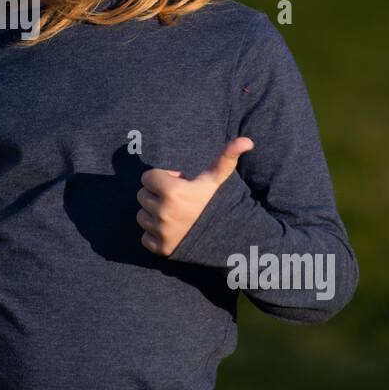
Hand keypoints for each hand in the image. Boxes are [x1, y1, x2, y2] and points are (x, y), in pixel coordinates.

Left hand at [136, 137, 253, 255]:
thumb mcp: (217, 180)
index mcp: (172, 191)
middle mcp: (163, 212)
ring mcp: (161, 232)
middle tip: (176, 201)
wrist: (225, 238)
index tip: (178, 185)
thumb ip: (226, 157)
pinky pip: (144, 238)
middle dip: (156, 195)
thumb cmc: (215, 203)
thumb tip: (247, 140)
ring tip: (173, 215)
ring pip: (141, 216)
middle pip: (142, 196)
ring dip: (153, 215)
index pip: (147, 177)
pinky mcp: (160, 249)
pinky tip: (172, 231)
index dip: (162, 179)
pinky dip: (154, 235)